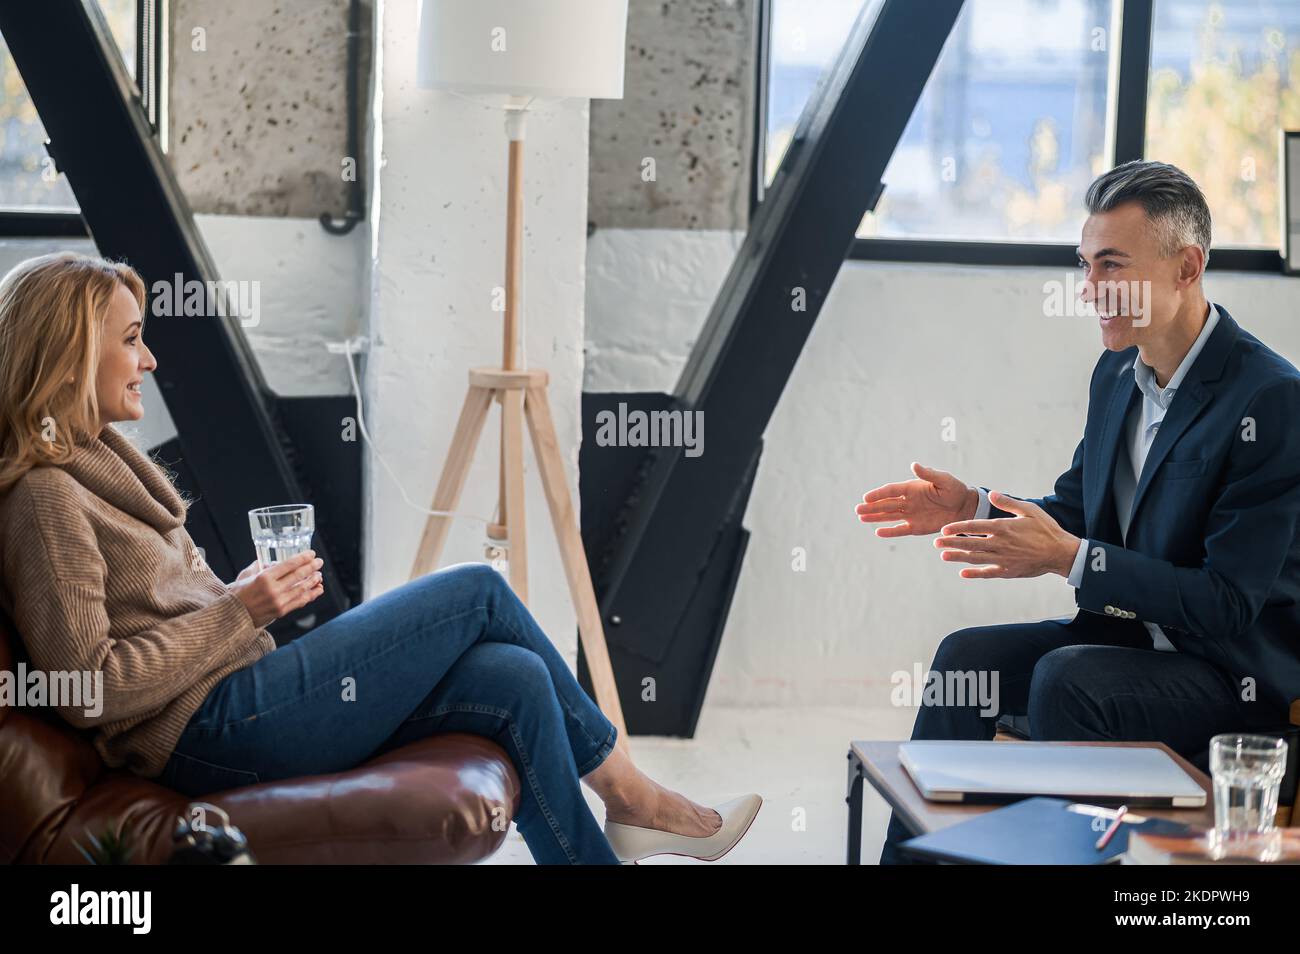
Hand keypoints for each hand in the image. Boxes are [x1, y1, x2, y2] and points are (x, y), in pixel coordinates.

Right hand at [228, 551, 323, 627]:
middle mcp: (273, 589)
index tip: (312, 554)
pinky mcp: (281, 611)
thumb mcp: (247, 575)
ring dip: (313, 581)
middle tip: (319, 562)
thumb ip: (261, 566)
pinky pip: (300, 601)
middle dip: (312, 567)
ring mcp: (279, 601)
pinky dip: (311, 595)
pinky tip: (318, 589)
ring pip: (302, 589)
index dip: (303, 558)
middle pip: (298, 575)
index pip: (289, 565)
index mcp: (264, 577)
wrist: (233, 616)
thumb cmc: (238, 593)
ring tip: (319, 575)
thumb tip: (275, 563)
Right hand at [856, 462, 979, 537]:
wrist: (966, 507)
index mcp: (912, 488)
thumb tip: (913, 465)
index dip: (878, 494)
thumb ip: (928, 474)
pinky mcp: (917, 527)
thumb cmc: (955, 490)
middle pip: (886, 504)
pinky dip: (890, 531)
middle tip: (857, 510)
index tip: (866, 497)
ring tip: (861, 518)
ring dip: (876, 517)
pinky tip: (878, 532)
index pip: (891, 491)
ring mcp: (911, 515)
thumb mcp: (944, 480)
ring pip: (889, 516)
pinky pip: (901, 529)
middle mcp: (908, 501)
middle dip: (872, 507)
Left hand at [933, 491, 1079, 578]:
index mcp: (1003, 527)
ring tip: (943, 556)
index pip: (975, 526)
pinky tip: (962, 573)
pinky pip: (988, 573)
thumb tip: (991, 494)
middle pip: (970, 543)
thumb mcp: (1030, 510)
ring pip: (976, 558)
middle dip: (951, 543)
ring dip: (958, 557)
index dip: (957, 528)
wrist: (1060, 553)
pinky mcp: (1008, 571)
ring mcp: (1003, 559)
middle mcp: (1000, 544)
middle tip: (935, 543)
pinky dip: (975, 573)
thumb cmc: (1046, 529)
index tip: (944, 529)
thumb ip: (1008, 503)